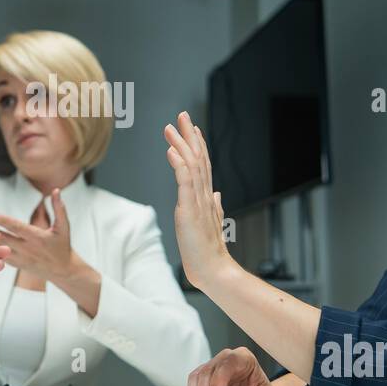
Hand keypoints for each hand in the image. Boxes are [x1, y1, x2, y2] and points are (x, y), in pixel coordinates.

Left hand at [0, 188, 78, 284]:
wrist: (63, 270)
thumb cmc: (63, 245)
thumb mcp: (64, 227)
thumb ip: (59, 208)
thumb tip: (56, 190)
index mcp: (37, 238)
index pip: (16, 228)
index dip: (1, 221)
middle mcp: (27, 249)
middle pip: (2, 239)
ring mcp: (20, 259)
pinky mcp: (16, 265)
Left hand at [163, 111, 233, 290]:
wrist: (213, 270)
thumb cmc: (209, 250)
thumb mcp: (211, 223)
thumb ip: (214, 206)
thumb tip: (216, 194)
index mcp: (206, 197)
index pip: (202, 164)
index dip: (197, 144)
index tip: (191, 127)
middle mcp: (204, 194)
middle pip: (198, 158)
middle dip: (189, 135)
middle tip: (182, 115)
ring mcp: (198, 201)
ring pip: (190, 165)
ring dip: (180, 144)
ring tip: (170, 128)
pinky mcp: (190, 210)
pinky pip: (184, 183)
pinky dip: (178, 165)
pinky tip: (171, 151)